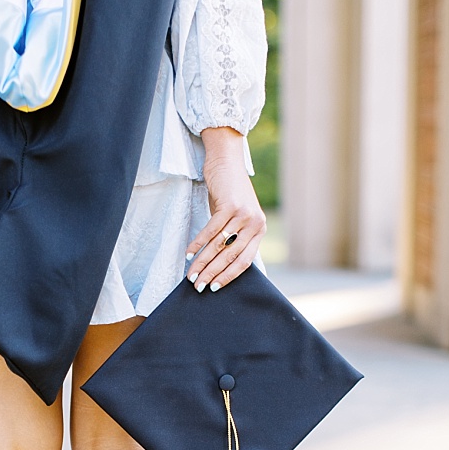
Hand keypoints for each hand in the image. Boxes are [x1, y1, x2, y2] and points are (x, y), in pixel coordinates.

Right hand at [185, 127, 265, 292]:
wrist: (227, 161)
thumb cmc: (229, 192)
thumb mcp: (238, 217)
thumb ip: (235, 237)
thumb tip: (220, 263)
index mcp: (259, 230)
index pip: (245, 261)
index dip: (228, 277)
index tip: (214, 288)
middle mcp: (255, 224)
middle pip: (231, 256)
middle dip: (213, 273)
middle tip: (198, 286)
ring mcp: (243, 215)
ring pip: (220, 246)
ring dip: (203, 262)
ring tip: (191, 274)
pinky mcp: (230, 205)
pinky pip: (211, 230)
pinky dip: (198, 243)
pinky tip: (188, 253)